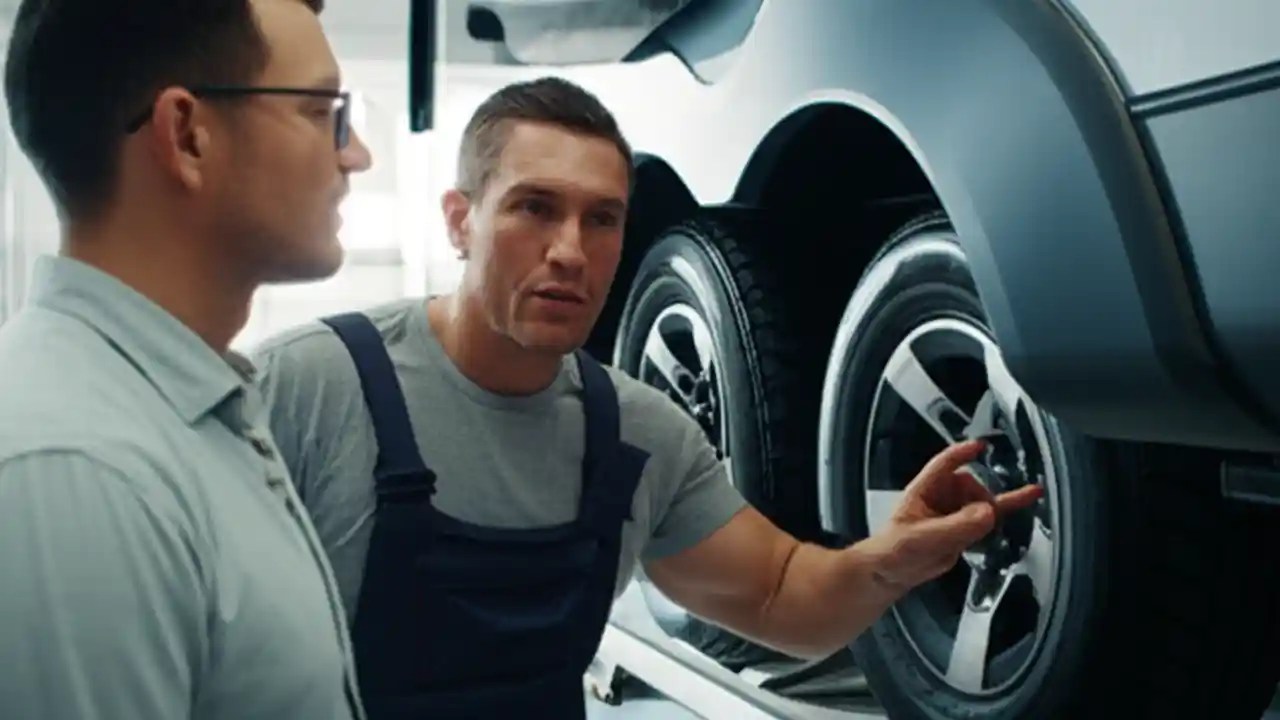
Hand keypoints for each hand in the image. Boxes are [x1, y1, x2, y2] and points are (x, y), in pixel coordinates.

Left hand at [860, 439, 1043, 593]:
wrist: (890, 574)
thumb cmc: (893, 551)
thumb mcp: (924, 537)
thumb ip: (957, 526)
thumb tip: (988, 513)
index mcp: (924, 491)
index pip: (945, 464)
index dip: (963, 453)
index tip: (983, 446)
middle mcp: (941, 498)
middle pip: (971, 485)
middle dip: (982, 497)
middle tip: (986, 516)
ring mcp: (953, 515)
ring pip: (981, 503)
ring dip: (993, 509)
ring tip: (995, 522)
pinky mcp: (962, 531)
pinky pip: (987, 520)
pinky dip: (1003, 517)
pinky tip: (1024, 506)